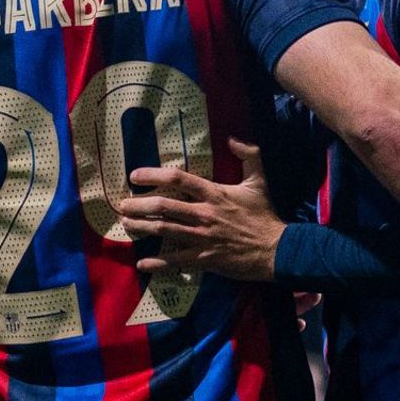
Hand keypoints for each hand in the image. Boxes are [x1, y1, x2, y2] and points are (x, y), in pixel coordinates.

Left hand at [123, 140, 284, 282]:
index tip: (135, 176)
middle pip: (163, 206)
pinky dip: (157, 263)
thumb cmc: (264, 216)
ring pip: (164, 231)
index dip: (153, 175)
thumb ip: (249, 155)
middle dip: (138, 205)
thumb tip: (233, 138)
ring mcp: (202, 238)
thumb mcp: (259, 181)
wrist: (277, 250)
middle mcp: (204, 214)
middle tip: (122, 205)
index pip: (178, 179)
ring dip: (141, 228)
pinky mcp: (205, 260)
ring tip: (126, 225)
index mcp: (214, 193)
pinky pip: (176, 261)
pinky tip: (142, 262)